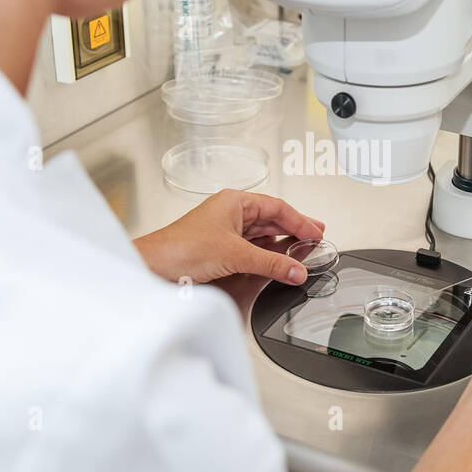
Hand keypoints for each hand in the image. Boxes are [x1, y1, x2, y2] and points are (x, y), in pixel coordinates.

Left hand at [134, 189, 324, 284]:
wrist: (155, 266)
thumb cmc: (181, 248)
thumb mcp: (235, 255)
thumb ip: (270, 263)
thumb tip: (296, 269)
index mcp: (234, 202)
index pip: (277, 207)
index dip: (300, 220)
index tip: (316, 233)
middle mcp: (230, 213)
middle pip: (271, 219)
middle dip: (294, 229)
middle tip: (316, 238)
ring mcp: (225, 230)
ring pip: (262, 234)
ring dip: (282, 243)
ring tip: (302, 250)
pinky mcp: (220, 248)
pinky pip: (251, 248)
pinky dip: (267, 254)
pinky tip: (277, 261)